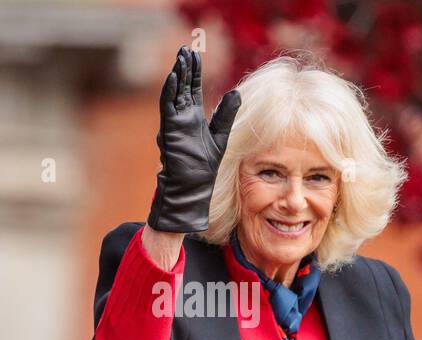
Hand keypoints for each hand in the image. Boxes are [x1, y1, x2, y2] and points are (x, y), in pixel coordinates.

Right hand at [148, 46, 240, 234]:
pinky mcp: (170, 132)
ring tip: (181, 57)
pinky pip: (167, 108)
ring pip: (173, 93)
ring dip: (176, 75)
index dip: (194, 73)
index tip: (196, 56)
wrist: (191, 191)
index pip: (192, 90)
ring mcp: (174, 124)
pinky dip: (169, 93)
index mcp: (192, 119)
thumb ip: (225, 115)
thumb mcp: (220, 136)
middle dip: (185, 69)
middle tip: (187, 49)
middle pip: (182, 88)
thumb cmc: (203, 169)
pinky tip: (173, 78)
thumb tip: (236, 93)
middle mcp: (181, 119)